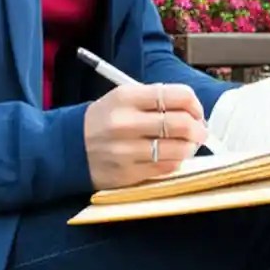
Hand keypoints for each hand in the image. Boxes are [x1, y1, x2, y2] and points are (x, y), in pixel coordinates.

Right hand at [83, 83, 208, 188]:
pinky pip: (166, 167)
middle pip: (182, 123)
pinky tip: (172, 156)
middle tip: (200, 131)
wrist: (69, 147)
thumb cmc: (105, 120)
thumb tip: (193, 110)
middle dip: (198, 128)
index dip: (195, 104)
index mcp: (127, 97)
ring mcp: (126, 151)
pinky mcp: (128, 173)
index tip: (196, 111)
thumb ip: (156, 99)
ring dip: (190, 147)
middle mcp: (126, 123)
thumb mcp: (123, 97)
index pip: (178, 96)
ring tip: (188, 145)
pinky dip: (177, 161)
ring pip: (178, 149)